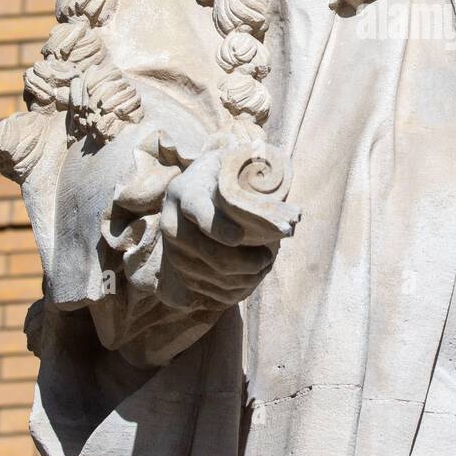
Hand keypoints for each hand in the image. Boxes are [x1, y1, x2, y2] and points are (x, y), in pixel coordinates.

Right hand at [159, 148, 287, 306]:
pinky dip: (231, 292)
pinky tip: (251, 281)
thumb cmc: (227, 174)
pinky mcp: (177, 270)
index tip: (240, 237)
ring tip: (264, 267)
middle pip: (205, 251)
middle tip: (268, 257)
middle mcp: (171, 221)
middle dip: (243, 262)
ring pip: (207, 275)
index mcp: (185, 190)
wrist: (201, 188)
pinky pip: (204, 290)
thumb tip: (284, 202)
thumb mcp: (236, 164)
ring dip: (242, 278)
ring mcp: (171, 249)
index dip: (217, 227)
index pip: (197, 210)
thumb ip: (255, 173)